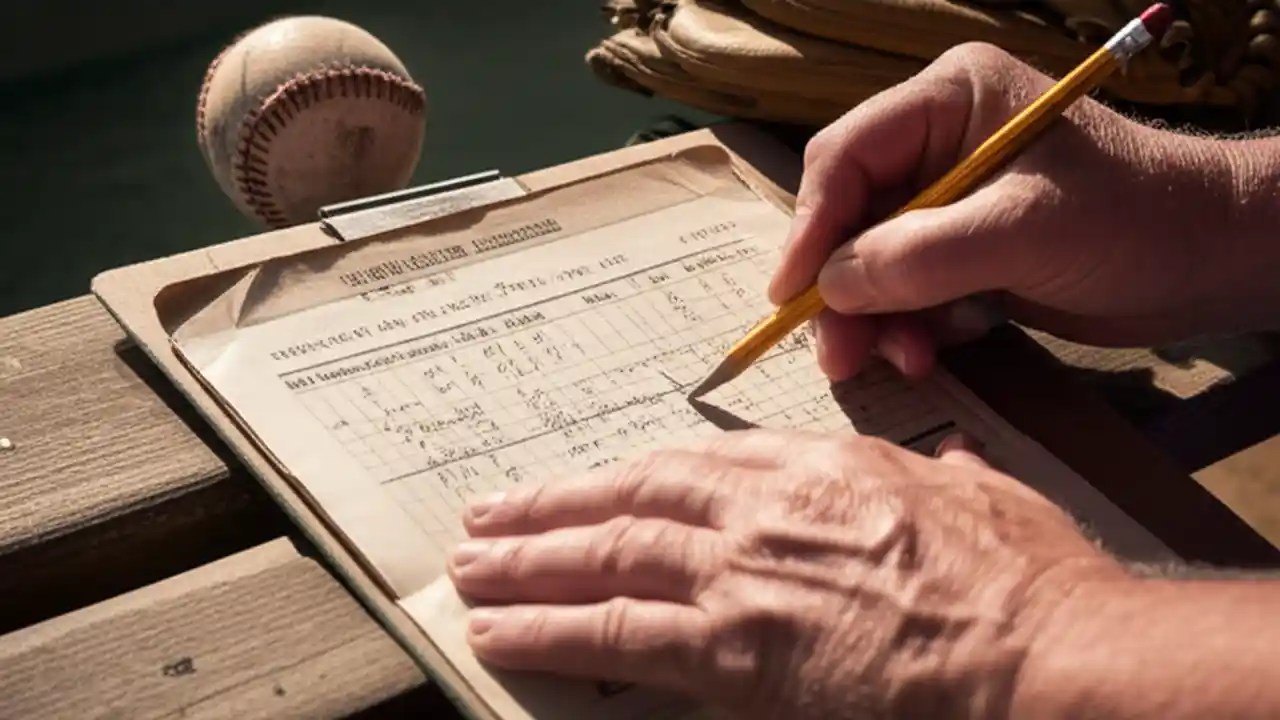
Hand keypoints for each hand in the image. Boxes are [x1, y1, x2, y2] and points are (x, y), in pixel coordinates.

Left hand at [447, 429, 1126, 718]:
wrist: (1037, 652)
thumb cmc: (1026, 582)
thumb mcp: (984, 499)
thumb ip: (942, 475)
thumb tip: (947, 459)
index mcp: (817, 467)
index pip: (694, 464)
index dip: (627, 477)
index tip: (588, 486)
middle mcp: (760, 509)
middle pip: (628, 498)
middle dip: (550, 510)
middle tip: (488, 518)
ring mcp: (737, 576)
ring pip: (605, 557)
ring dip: (527, 563)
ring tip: (470, 569)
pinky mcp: (730, 651)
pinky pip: (616, 636)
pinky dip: (548, 630)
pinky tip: (499, 633)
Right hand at [769, 42, 1270, 381]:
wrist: (1208, 261)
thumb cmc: (1131, 220)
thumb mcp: (1023, 231)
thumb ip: (920, 255)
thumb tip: (828, 287)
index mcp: (946, 100)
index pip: (846, 156)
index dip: (811, 227)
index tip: (790, 295)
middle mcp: (937, 142)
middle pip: (850, 214)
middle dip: (843, 286)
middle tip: (838, 354)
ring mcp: (949, 197)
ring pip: (873, 260)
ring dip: (876, 316)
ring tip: (903, 361)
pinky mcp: (964, 247)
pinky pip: (906, 287)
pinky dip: (909, 325)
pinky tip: (931, 351)